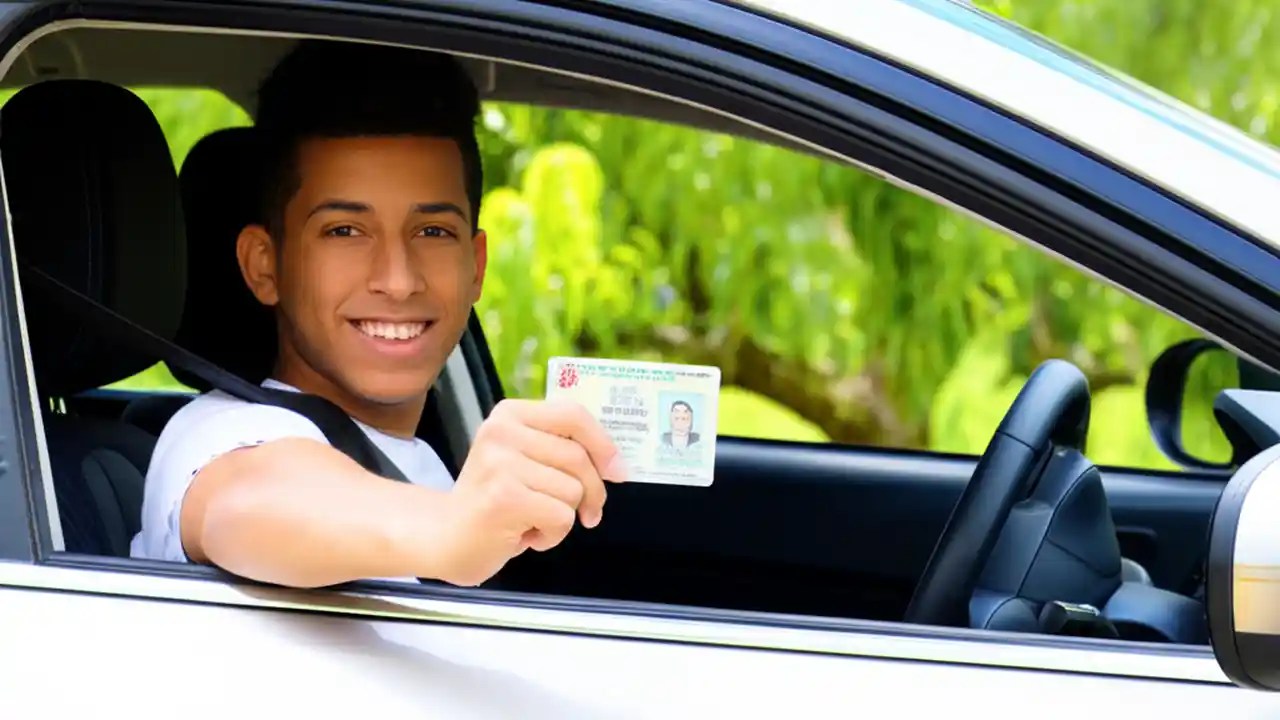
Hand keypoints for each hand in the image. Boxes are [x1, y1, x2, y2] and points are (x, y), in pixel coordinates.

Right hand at [435, 398, 627, 585]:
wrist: (446, 537)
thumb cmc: (494, 500)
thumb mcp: (525, 460)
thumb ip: (561, 450)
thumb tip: (616, 462)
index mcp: (510, 414)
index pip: (573, 414)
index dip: (604, 444)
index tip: (617, 470)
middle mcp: (502, 432)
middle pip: (578, 457)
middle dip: (593, 491)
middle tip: (588, 513)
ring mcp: (500, 463)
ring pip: (572, 490)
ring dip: (564, 517)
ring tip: (534, 520)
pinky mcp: (504, 497)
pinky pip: (561, 517)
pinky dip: (552, 535)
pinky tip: (526, 535)